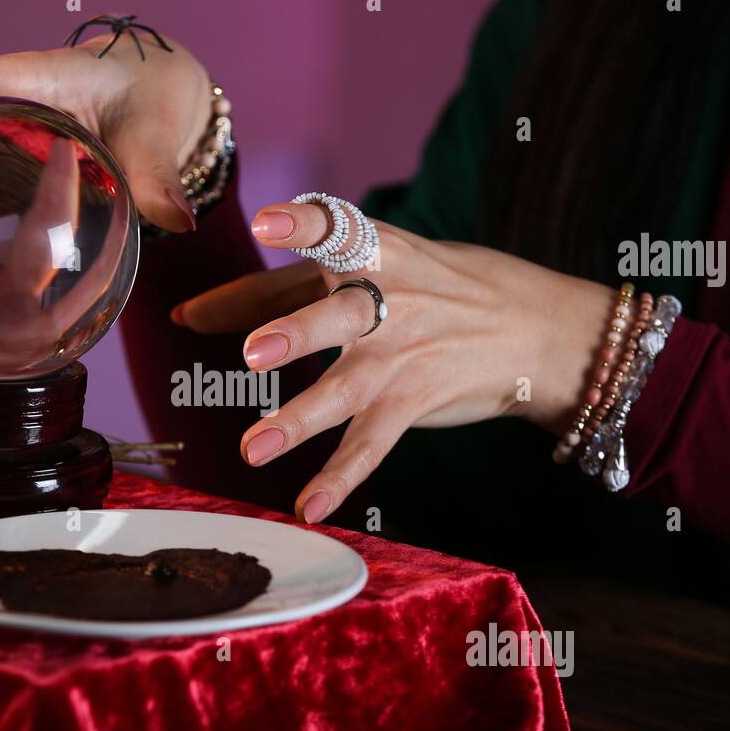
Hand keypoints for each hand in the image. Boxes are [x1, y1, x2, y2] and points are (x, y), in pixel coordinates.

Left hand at [173, 202, 616, 523]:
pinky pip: (372, 444)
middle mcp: (388, 302)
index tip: (269, 223)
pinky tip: (309, 507)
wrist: (537, 329)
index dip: (304, 225)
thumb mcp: (371, 270)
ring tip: (252, 449)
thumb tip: (192, 315)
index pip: (335, 232)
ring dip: (300, 420)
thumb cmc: (433, 289)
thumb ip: (281, 289)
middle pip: (338, 316)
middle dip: (297, 332)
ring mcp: (402, 356)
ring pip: (347, 389)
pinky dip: (340, 478)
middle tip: (252, 353)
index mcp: (376, 253)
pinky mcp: (414, 401)